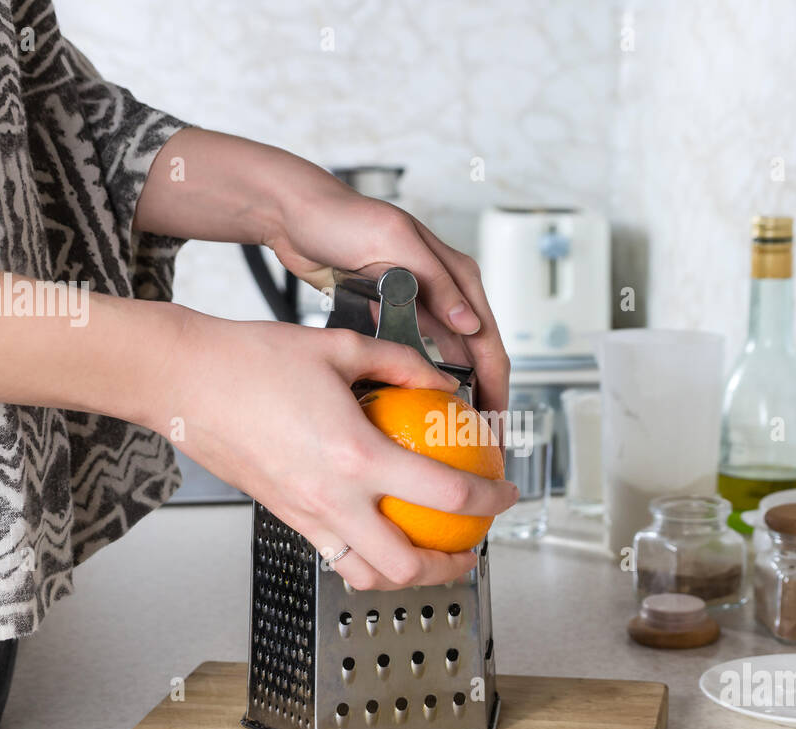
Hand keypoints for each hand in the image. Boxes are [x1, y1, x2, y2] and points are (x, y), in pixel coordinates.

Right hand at [149, 310, 518, 589]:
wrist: (184, 381)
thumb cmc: (252, 360)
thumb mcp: (341, 347)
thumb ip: (402, 366)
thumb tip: (443, 384)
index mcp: (357, 457)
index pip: (447, 495)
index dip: (490, 501)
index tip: (505, 492)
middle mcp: (333, 500)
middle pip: (408, 565)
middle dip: (453, 566)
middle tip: (472, 545)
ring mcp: (306, 517)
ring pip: (367, 576)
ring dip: (407, 576)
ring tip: (428, 555)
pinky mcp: (286, 518)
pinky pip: (334, 556)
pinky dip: (365, 558)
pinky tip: (378, 533)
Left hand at [267, 177, 509, 415]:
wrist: (298, 215)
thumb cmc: (345, 218)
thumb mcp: (395, 242)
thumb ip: (438, 280)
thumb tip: (471, 324)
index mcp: (458, 276)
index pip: (489, 343)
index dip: (497, 390)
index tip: (495, 428)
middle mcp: (447, 293)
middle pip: (476, 359)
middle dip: (482, 403)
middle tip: (479, 446)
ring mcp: (421, 306)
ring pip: (450, 361)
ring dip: (454, 396)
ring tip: (452, 435)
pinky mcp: (395, 315)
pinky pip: (417, 356)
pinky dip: (422, 381)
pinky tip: (415, 406)